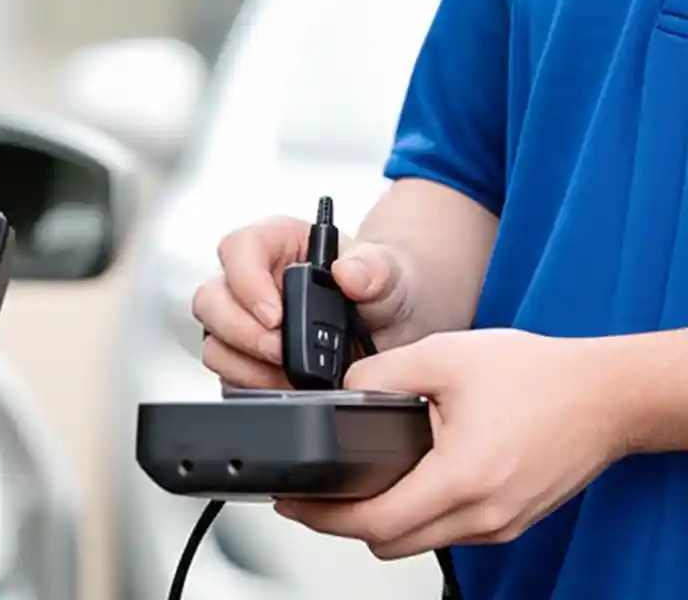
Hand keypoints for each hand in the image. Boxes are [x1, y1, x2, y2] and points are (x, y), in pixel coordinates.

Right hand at [191, 216, 422, 389]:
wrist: (389, 326)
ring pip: (213, 341)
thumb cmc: (380, 286)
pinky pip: (227, 374)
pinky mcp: (243, 355)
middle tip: (283, 352)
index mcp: (277, 242)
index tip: (275, 314)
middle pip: (211, 299)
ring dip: (248, 364)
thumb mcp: (389, 272)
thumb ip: (374, 269)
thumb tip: (348, 273)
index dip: (246, 281)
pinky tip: (286, 384)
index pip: (237, 248)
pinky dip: (253, 385)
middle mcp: (249, 278)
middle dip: (244, 333)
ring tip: (290, 372)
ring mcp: (241, 319)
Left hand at [274, 329, 624, 558]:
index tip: (293, 502)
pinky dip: (418, 516)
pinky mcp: (510, 521)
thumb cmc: (540, 376)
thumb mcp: (445, 356)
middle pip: (389, 544)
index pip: (374, 522)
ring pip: (418, 542)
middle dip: (344, 522)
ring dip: (382, 522)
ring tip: (356, 484)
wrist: (606, 395)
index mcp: (461, 477)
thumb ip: (381, 373)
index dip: (323, 516)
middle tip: (316, 494)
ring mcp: (499, 524)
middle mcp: (482, 513)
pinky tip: (404, 482)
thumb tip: (342, 390)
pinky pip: (448, 531)